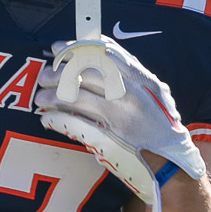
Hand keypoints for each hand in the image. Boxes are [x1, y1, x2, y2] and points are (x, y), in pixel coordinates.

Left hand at [36, 37, 205, 211]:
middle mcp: (129, 95)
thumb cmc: (159, 127)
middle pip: (84, 73)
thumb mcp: (154, 94)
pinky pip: (74, 125)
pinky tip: (46, 118)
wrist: (171, 163)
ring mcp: (118, 117)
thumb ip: (130, 75)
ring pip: (76, 98)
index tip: (57, 48)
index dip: (76, 48)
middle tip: (43, 75)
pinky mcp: (108, 140)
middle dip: (58, 72)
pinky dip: (56, 119)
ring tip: (40, 97)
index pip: (103, 53)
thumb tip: (97, 56)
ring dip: (53, 96)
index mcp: (141, 80)